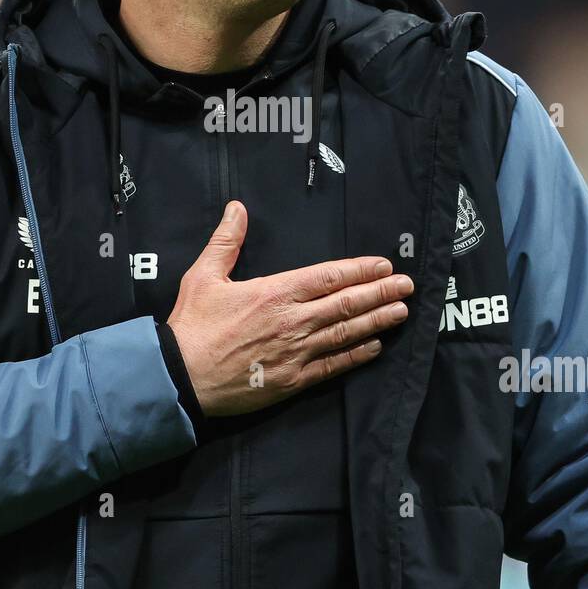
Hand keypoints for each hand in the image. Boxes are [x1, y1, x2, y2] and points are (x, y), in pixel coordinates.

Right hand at [166, 200, 412, 416]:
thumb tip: (236, 208)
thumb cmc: (192, 326)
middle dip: (381, 293)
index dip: (360, 270)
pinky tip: (375, 347)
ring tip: (401, 312)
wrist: (180, 377)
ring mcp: (296, 352)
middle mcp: (292, 321)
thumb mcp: (203, 276)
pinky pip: (333, 366)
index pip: (329, 277)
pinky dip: (357, 356)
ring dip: (377, 321)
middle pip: (347, 303)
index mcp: (275, 293)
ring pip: (346, 333)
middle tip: (407, 285)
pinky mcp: (293, 380)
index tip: (384, 265)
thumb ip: (226, 241)